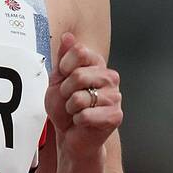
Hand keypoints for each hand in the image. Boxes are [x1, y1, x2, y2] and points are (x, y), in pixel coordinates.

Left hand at [44, 31, 122, 159]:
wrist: (71, 135)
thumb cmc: (65, 108)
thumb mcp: (58, 79)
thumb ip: (64, 57)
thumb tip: (68, 36)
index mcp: (97, 65)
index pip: (79, 51)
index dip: (64, 67)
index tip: (64, 79)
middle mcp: (110, 78)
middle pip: (78, 75)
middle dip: (65, 91)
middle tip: (68, 100)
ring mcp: (115, 97)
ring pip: (80, 97)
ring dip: (70, 108)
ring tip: (76, 111)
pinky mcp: (115, 116)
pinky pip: (86, 115)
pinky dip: (77, 120)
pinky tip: (82, 122)